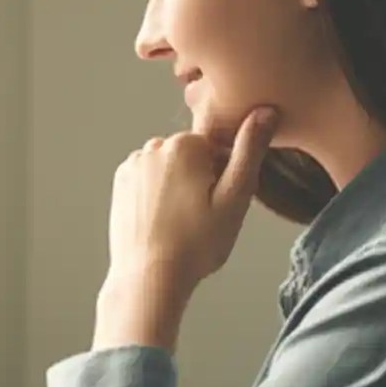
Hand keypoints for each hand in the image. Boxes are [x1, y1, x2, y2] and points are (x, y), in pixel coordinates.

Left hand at [96, 106, 279, 350]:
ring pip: (170, 169)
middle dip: (201, 179)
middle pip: (192, 156)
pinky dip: (158, 196)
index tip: (219, 203)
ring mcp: (132, 166)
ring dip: (179, 187)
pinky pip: (149, 181)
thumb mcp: (236, 196)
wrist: (149, 277)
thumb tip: (265, 110)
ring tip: (181, 222)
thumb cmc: (196, 243)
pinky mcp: (120, 185)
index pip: (218, 148)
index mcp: (184, 145)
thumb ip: (250, 150)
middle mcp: (153, 147)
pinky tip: (163, 221)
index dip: (225, 176)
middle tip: (202, 216)